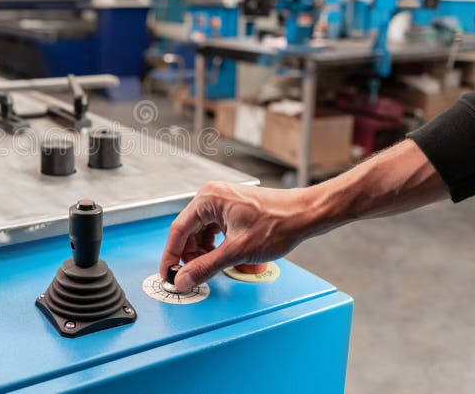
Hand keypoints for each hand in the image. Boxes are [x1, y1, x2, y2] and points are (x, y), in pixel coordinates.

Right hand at [159, 181, 315, 290]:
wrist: (306, 214)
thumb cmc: (279, 223)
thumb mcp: (237, 251)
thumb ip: (206, 267)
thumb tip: (184, 279)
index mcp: (208, 199)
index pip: (178, 231)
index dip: (171, 256)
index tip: (168, 274)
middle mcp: (211, 196)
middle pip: (188, 231)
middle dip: (189, 256)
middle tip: (193, 276)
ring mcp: (221, 201)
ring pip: (200, 232)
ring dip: (202, 252)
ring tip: (212, 267)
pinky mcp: (231, 208)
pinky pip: (212, 229)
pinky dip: (213, 246)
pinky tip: (221, 256)